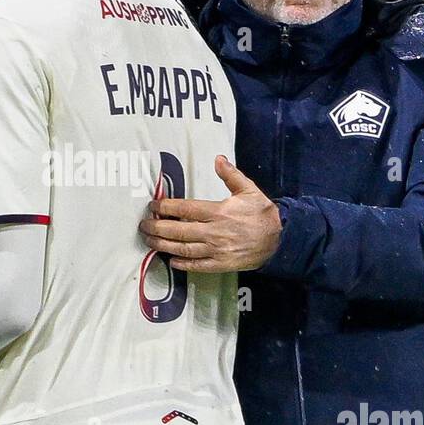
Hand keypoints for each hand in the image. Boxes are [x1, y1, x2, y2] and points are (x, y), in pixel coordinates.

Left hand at [138, 156, 281, 271]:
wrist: (280, 238)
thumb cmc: (262, 212)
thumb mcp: (249, 189)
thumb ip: (231, 175)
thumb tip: (218, 159)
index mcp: (218, 212)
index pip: (184, 209)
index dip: (165, 208)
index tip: (152, 206)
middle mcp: (214, 232)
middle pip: (178, 231)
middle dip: (157, 228)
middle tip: (143, 226)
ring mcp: (217, 250)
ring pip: (183, 249)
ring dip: (163, 246)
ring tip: (149, 242)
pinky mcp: (222, 264)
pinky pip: (198, 265)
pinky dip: (183, 264)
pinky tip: (171, 261)